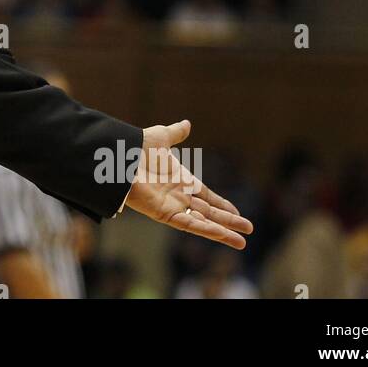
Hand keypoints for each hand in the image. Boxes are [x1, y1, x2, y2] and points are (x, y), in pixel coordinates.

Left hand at [124, 120, 252, 249]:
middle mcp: (178, 195)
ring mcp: (172, 206)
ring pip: (202, 222)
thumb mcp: (161, 137)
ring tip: (242, 242)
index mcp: (181, 180)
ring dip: (222, 232)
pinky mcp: (164, 214)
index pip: (207, 196)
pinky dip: (206, 230)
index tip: (237, 213)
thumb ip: (175, 134)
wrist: (119, 155)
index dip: (222, 205)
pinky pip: (189, 225)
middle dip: (228, 221)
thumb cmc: (136, 146)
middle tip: (248, 230)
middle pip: (209, 212)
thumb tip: (187, 124)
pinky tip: (223, 236)